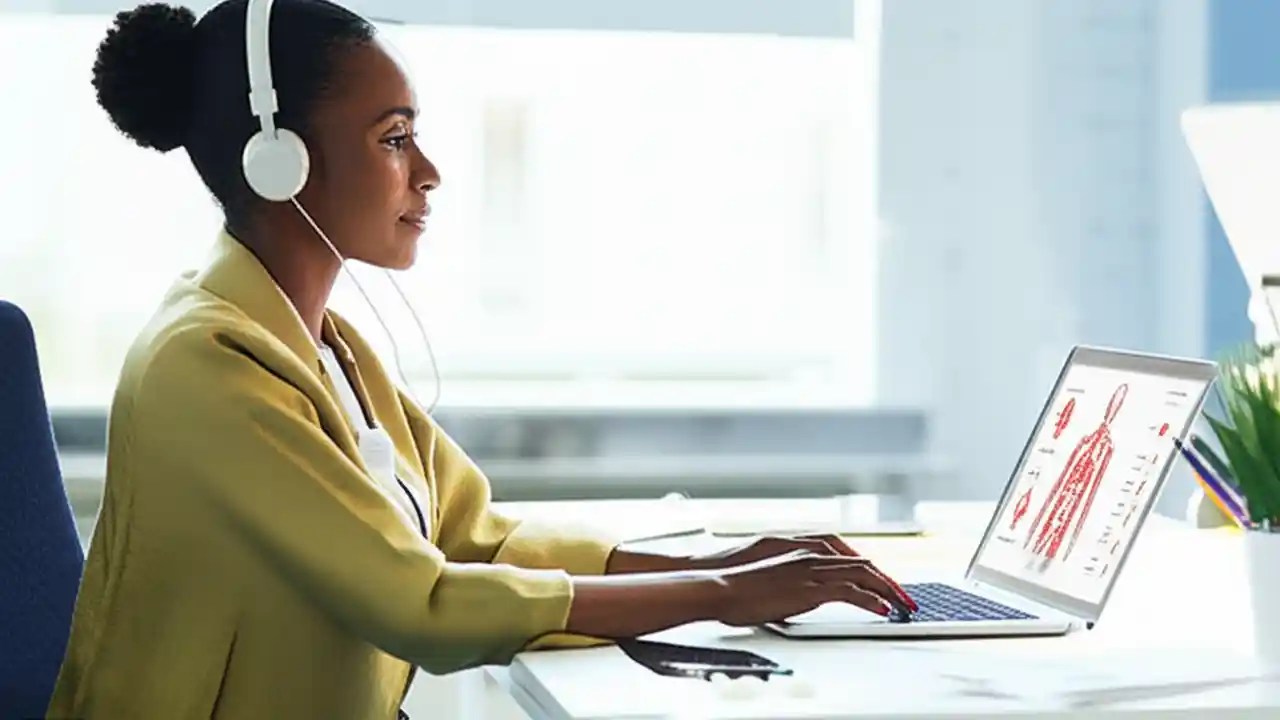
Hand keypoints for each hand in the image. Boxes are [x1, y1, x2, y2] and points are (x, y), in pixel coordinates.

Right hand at [704, 550, 908, 625]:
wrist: (719, 585)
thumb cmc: (735, 583)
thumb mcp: (768, 576)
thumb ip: (789, 579)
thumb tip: (799, 593)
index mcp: (801, 550)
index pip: (847, 555)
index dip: (868, 569)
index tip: (882, 583)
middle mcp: (810, 555)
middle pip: (861, 562)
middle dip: (886, 579)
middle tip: (903, 596)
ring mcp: (811, 570)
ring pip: (862, 574)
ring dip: (887, 589)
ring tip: (903, 604)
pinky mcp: (809, 588)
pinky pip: (850, 591)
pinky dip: (870, 600)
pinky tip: (882, 610)